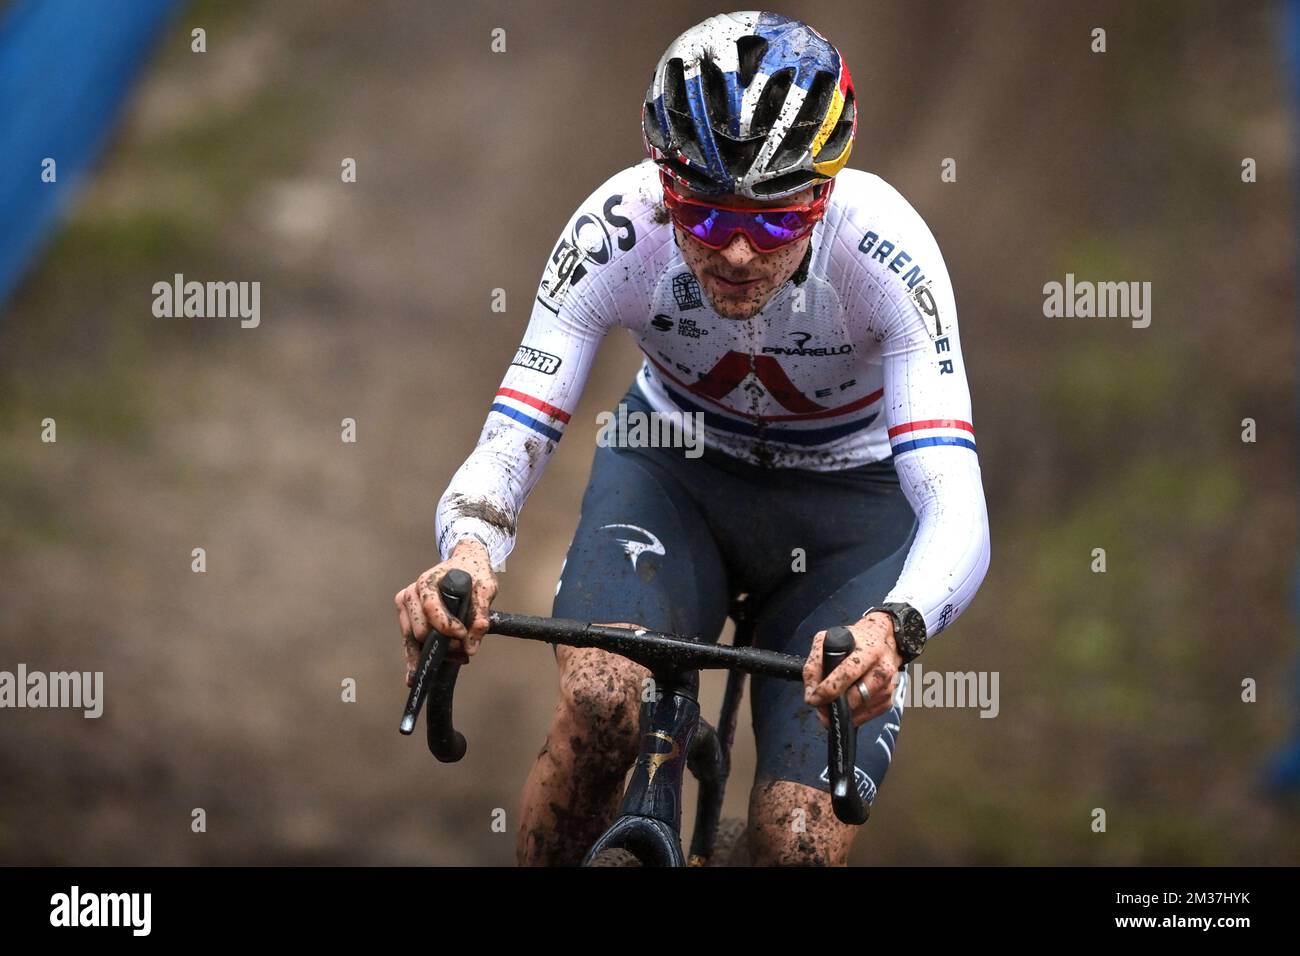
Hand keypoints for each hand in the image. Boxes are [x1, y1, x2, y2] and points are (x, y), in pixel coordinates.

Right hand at [394, 537, 497, 685]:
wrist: (464, 564)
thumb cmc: (474, 573)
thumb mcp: (485, 588)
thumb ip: (480, 614)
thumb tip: (471, 647)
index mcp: (428, 582)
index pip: (431, 608)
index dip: (447, 626)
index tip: (462, 635)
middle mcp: (411, 594)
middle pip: (420, 630)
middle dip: (441, 644)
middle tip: (462, 650)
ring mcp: (405, 607)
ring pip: (411, 641)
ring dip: (431, 654)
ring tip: (455, 659)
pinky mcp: (406, 618)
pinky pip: (408, 643)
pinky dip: (415, 659)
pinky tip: (415, 676)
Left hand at [802, 612, 902, 728]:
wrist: (883, 641)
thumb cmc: (853, 641)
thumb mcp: (827, 641)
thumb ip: (814, 664)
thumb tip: (811, 693)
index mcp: (869, 650)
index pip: (848, 673)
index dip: (829, 689)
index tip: (814, 698)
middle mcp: (883, 668)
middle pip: (856, 696)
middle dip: (834, 706)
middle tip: (819, 707)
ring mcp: (889, 685)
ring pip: (860, 709)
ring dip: (842, 712)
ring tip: (829, 705)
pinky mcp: (890, 699)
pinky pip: (867, 716)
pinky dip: (853, 716)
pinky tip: (844, 708)